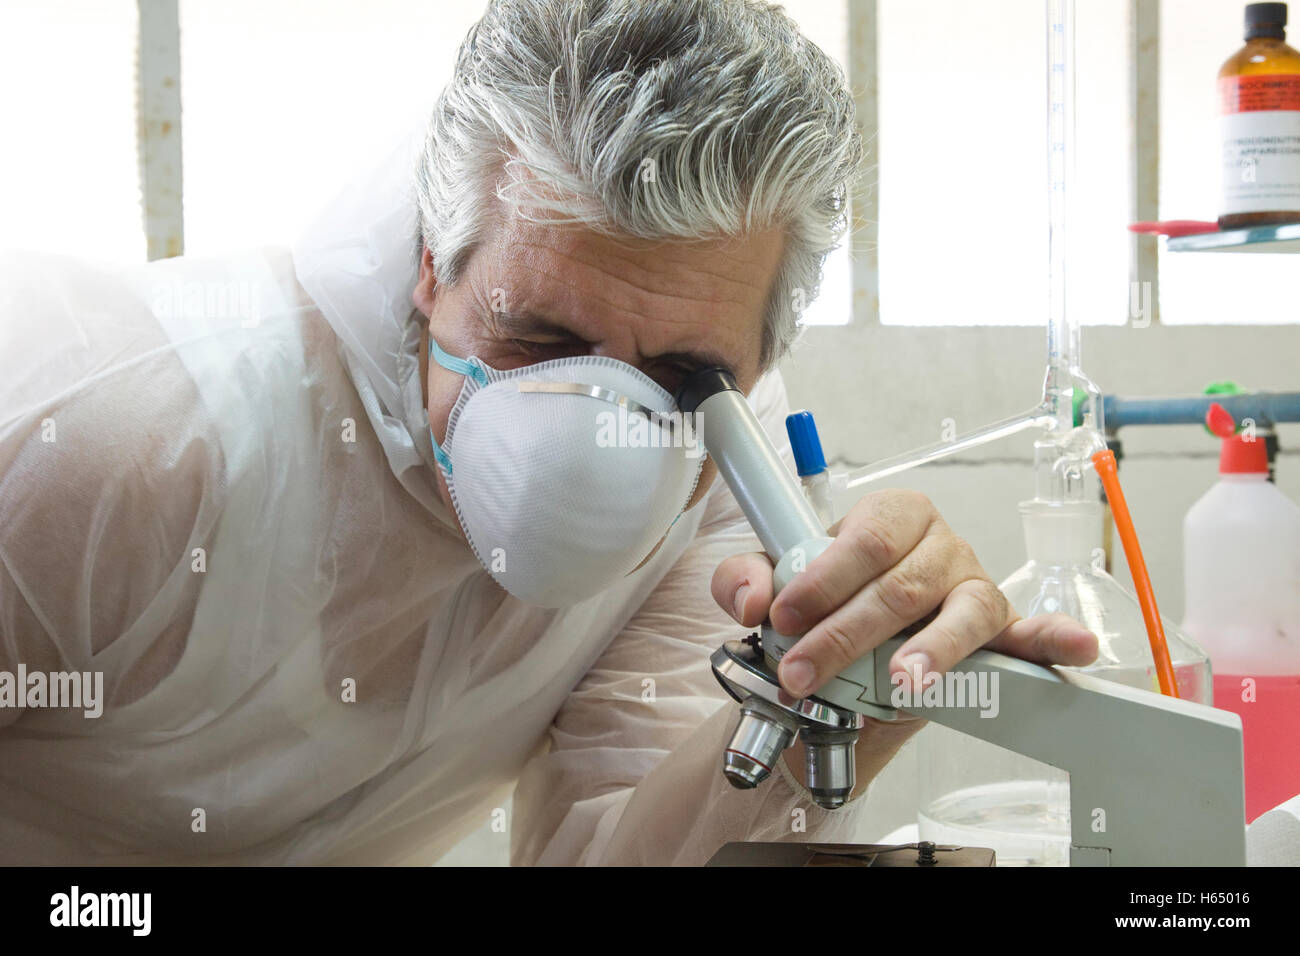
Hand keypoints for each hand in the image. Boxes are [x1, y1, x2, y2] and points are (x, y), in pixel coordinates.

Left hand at [713, 488, 1097, 697]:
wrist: (862, 642)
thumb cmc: (828, 597)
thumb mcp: (777, 583)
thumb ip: (745, 578)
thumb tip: (749, 598)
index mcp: (888, 516)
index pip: (862, 541)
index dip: (822, 580)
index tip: (785, 617)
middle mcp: (938, 544)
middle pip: (900, 585)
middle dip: (846, 634)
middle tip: (804, 673)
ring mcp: (974, 584)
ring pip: (960, 613)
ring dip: (931, 649)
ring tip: (901, 680)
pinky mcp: (1000, 629)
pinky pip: (1030, 634)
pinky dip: (1053, 640)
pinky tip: (1074, 647)